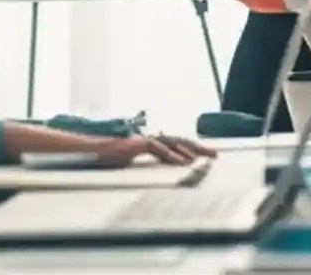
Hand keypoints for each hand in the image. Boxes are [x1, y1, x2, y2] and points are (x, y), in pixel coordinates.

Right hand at [92, 134, 216, 166]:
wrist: (95, 152)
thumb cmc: (114, 159)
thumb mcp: (138, 164)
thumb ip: (152, 164)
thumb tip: (165, 171)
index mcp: (156, 144)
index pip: (180, 145)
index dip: (195, 149)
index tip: (209, 156)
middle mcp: (154, 140)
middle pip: (182, 141)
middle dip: (199, 148)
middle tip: (215, 155)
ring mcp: (146, 141)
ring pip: (173, 143)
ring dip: (189, 151)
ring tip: (202, 158)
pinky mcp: (138, 145)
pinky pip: (158, 149)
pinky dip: (171, 155)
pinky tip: (182, 162)